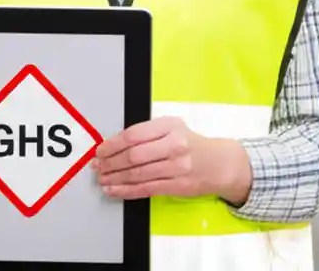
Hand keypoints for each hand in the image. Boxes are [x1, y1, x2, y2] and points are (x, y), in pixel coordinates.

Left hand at [90, 117, 250, 203]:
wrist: (221, 164)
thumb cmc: (191, 144)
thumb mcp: (172, 127)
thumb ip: (146, 132)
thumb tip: (114, 144)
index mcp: (169, 126)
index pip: (133, 135)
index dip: (112, 144)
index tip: (100, 150)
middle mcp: (174, 146)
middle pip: (133, 156)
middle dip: (110, 163)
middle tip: (97, 166)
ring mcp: (177, 167)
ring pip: (137, 174)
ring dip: (114, 178)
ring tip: (102, 178)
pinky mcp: (178, 186)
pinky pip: (146, 189)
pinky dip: (126, 191)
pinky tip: (114, 190)